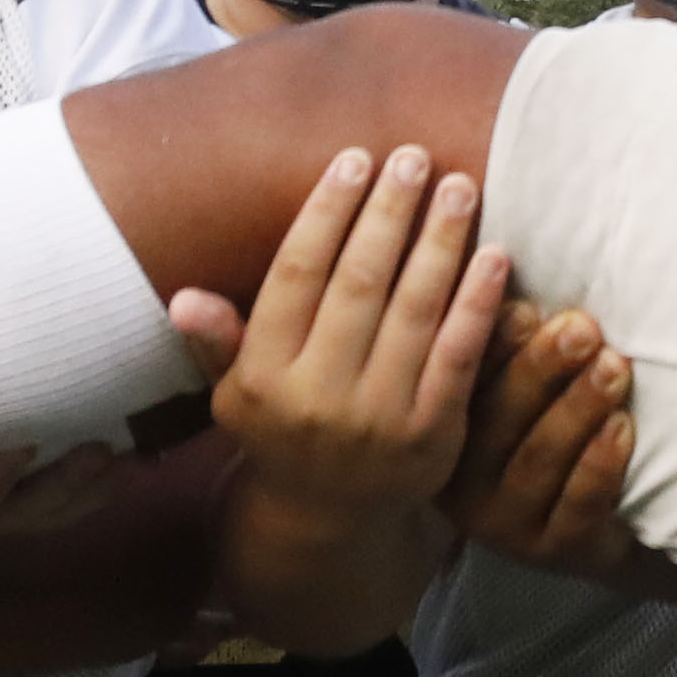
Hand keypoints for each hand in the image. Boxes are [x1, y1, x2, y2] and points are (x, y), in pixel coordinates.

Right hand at [166, 145, 508, 523]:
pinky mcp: (432, 437)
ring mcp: (378, 419)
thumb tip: (183, 296)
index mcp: (262, 378)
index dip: (326, 213)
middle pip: (359, 284)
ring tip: (458, 186)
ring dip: (439, 241)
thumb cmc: (281, 431)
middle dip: (389, 213)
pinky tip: (494, 254)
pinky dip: (478, 303)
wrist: (329, 520)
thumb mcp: (235, 393)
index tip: (354, 160)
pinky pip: (458, 356)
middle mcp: (317, 398)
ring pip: (414, 311)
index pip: (296, 277)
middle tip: (414, 156)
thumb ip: (215, 341)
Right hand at [441, 295, 649, 581]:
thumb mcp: (530, 383)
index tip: (530, 309)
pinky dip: (600, 463)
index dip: (494, 343)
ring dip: (578, 409)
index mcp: (443, 429)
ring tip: (614, 367)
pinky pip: (575, 506)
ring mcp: (502, 523)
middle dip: (543, 368)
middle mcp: (460, 480)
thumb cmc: (558, 426)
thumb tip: (509, 276)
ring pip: (537, 461)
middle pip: (497, 418)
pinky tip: (622, 427)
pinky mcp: (550, 551)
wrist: (607, 520)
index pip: (460, 382)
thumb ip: (513, 340)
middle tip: (583, 329)